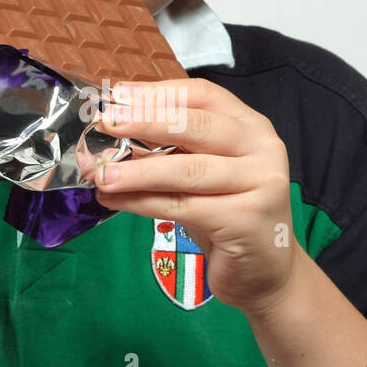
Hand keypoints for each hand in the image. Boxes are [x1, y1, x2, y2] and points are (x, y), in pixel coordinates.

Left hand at [81, 78, 298, 314]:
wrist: (266, 272)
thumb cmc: (228, 215)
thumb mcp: (203, 174)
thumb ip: (172, 151)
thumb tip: (112, 138)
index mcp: (251, 126)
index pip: (203, 95)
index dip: (159, 93)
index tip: (118, 96)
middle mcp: (262, 148)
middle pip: (197, 126)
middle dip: (146, 123)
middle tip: (105, 124)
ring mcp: (260, 183)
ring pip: (187, 170)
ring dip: (137, 171)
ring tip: (100, 175)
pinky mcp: (246, 219)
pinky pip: (183, 206)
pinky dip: (143, 203)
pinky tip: (115, 201)